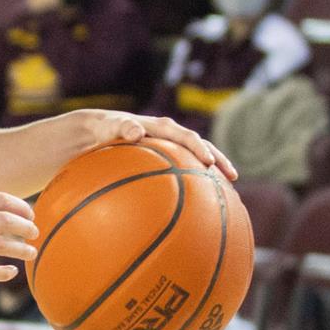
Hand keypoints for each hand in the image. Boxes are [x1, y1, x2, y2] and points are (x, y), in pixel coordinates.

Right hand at [0, 191, 36, 282]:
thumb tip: (10, 214)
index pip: (1, 200)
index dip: (22, 208)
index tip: (31, 216)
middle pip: (5, 221)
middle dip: (26, 228)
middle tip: (35, 234)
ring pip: (0, 245)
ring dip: (21, 250)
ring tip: (31, 253)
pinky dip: (4, 272)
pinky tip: (11, 271)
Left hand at [72, 110, 238, 180]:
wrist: (98, 131)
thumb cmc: (104, 129)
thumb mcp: (109, 126)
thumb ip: (122, 127)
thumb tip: (136, 132)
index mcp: (161, 128)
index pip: (185, 137)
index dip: (198, 149)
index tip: (208, 163)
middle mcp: (171, 136)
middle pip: (200, 147)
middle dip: (217, 161)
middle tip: (231, 177)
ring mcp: (169, 148)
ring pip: (196, 159)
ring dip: (212, 172)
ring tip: (227, 190)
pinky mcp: (165, 159)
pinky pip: (182, 170)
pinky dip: (193, 182)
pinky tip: (199, 203)